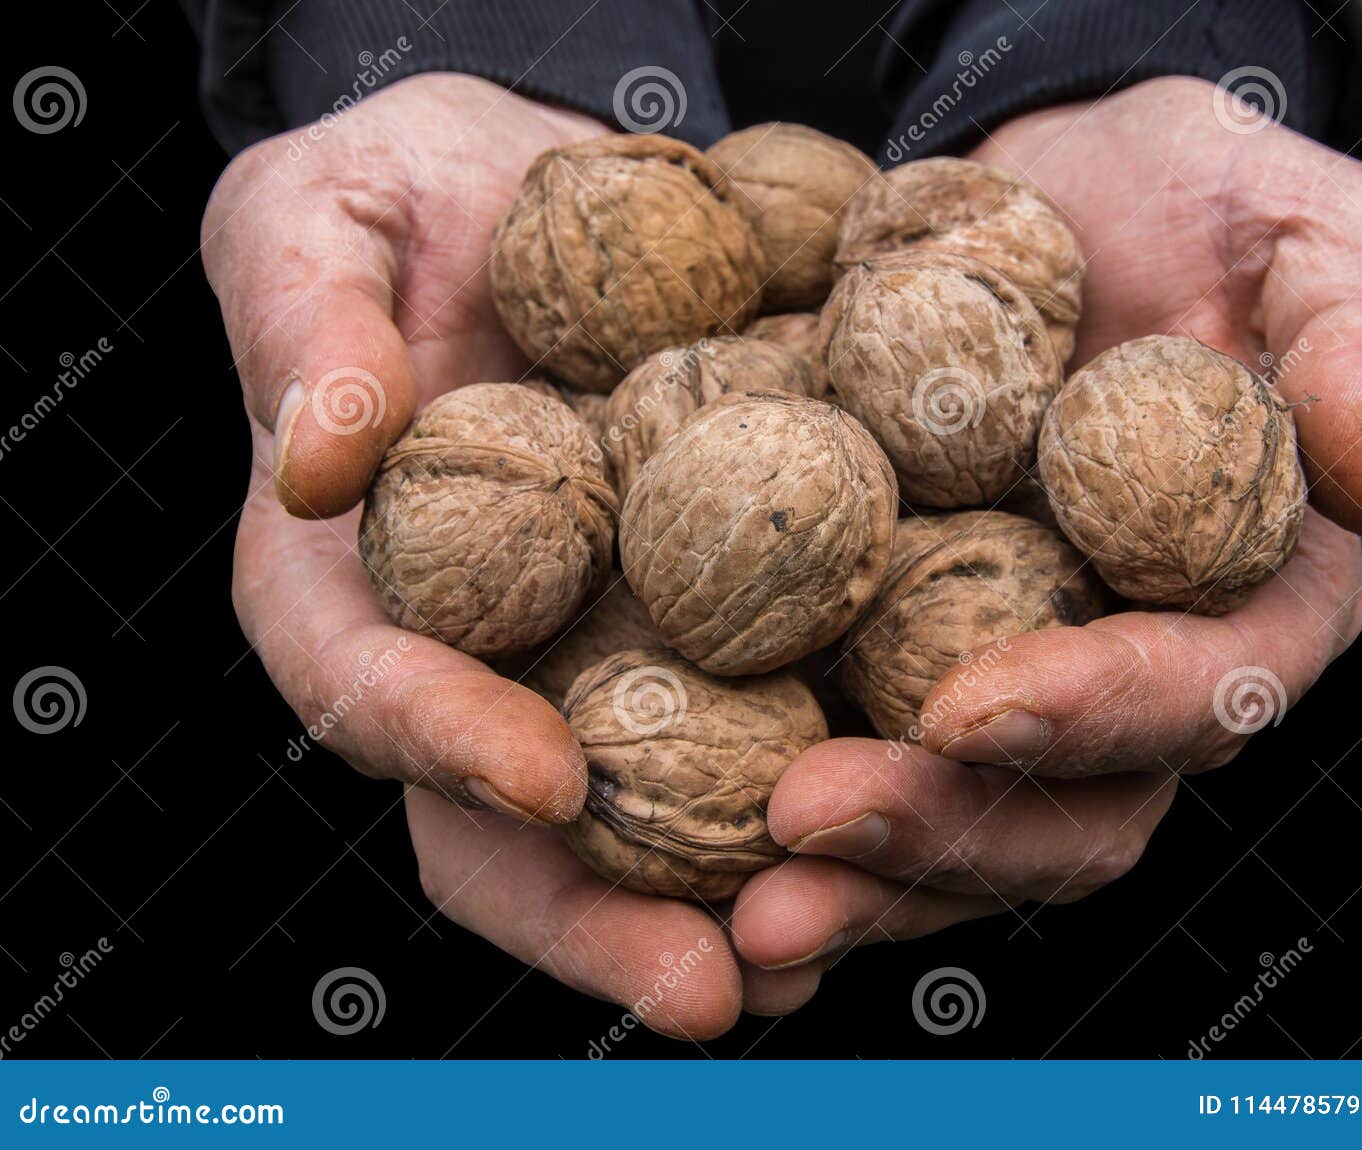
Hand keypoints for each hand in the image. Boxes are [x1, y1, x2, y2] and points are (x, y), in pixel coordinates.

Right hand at [211, 75, 749, 1037]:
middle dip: (608, 910)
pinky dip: (837, 776)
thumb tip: (320, 456)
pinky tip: (922, 813)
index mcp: (357, 583)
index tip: (546, 777)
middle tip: (715, 982)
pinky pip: (767, 709)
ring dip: (741, 894)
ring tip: (833, 948)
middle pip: (519, 821)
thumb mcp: (322, 212)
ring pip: (654, 804)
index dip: (446, 742)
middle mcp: (487, 654)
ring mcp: (604, 650)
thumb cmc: (409, 196)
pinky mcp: (719, 615)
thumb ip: (303, 321)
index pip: (373, 688)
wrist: (558, 183)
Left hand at [731, 76, 1361, 972]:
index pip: (1203, 692)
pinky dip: (773, 806)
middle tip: (806, 831)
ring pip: (953, 821)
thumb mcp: (1305, 229)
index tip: (975, 706)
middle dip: (943, 832)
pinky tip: (680, 844)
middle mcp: (1134, 673)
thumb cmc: (1197, 198)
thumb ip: (1360, 338)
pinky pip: (851, 754)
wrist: (1047, 190)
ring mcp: (1011, 678)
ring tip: (734, 895)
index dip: (1101, 713)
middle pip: (1067, 808)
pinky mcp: (903, 655)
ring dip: (849, 871)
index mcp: (1255, 599)